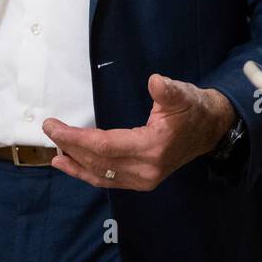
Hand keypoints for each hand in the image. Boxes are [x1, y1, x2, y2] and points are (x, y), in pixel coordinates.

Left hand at [43, 74, 235, 190]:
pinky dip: (87, 173)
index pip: (106, 146)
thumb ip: (167, 90)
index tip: (54, 127)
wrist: (211, 130)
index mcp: (153, 148)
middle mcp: (146, 170)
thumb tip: (155, 81)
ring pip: (101, 175)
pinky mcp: (141, 180)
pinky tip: (72, 165)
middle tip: (49, 130)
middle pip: (99, 162)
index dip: (77, 138)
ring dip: (75, 164)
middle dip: (70, 147)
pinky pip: (108, 179)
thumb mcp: (182, 94)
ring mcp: (144, 179)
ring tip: (54, 152)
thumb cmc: (194, 109)